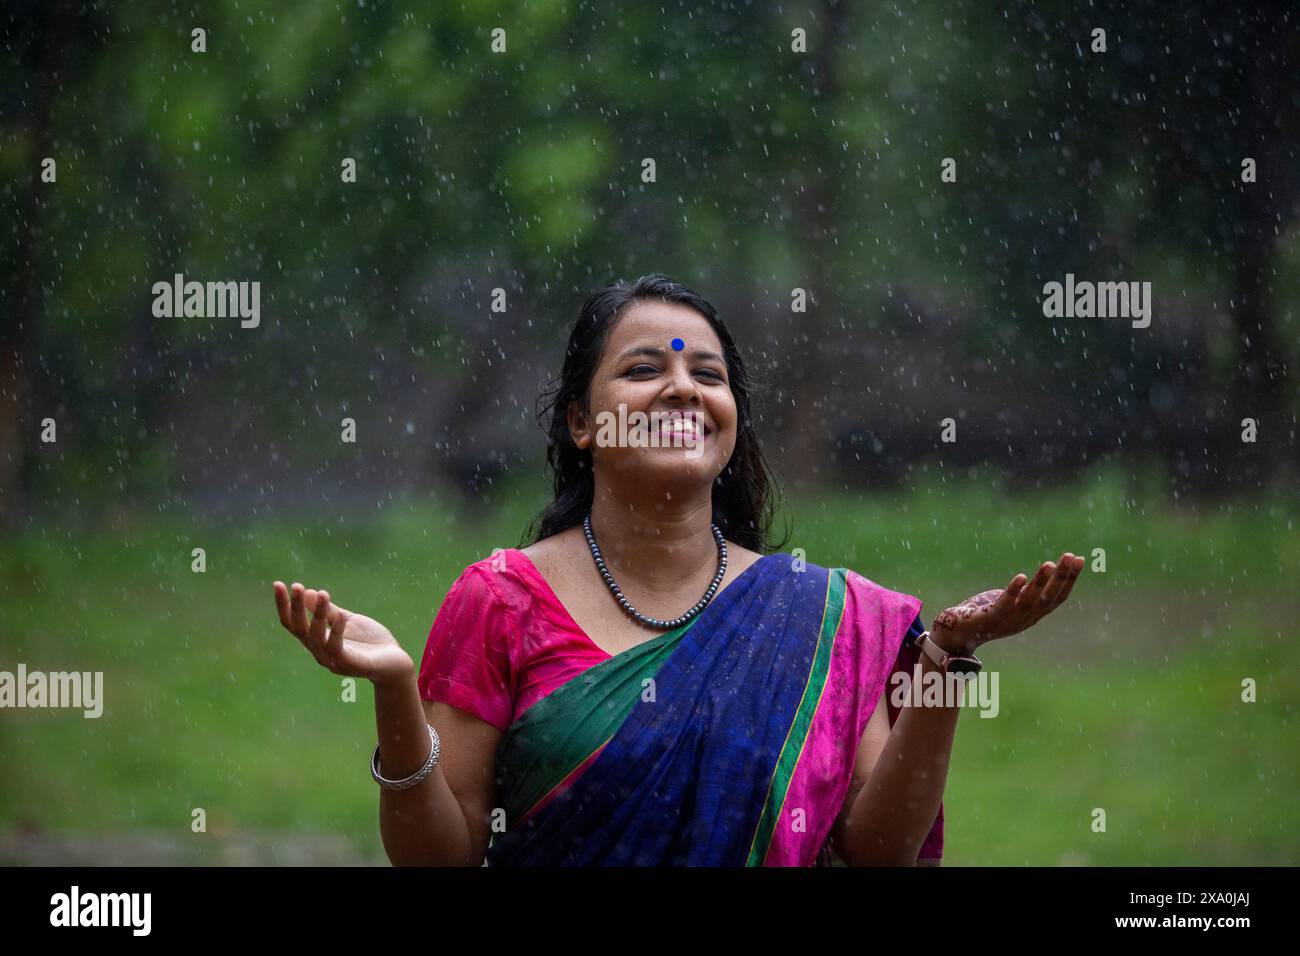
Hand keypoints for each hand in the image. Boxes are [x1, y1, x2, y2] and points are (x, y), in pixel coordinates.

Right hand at [272, 581, 413, 685]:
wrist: (395, 663)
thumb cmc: (370, 642)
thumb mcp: (347, 620)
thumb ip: (327, 611)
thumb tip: (305, 591)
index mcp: (317, 641)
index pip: (293, 624)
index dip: (284, 605)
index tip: (277, 584)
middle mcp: (320, 652)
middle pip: (299, 630)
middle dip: (295, 607)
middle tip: (295, 586)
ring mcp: (333, 661)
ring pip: (316, 638)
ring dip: (317, 615)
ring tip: (322, 594)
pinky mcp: (350, 664)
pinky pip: (337, 648)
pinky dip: (337, 631)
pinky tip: (340, 615)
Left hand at [929, 552, 1084, 653]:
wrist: (957, 634)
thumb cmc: (985, 613)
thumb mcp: (1012, 600)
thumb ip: (1026, 591)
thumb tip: (1045, 572)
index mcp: (1032, 615)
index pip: (1057, 598)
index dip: (1069, 580)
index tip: (1079, 559)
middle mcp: (1024, 619)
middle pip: (1048, 598)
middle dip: (1061, 577)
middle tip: (1071, 556)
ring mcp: (1008, 621)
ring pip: (1029, 601)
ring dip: (1040, 582)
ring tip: (1050, 564)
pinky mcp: (990, 619)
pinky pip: (1004, 605)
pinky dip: (1013, 591)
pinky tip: (1021, 576)